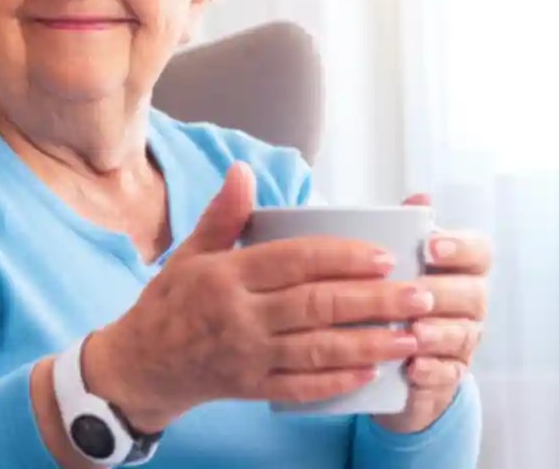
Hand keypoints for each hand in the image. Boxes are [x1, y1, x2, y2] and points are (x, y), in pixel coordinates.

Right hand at [83, 163, 428, 432]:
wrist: (138, 366)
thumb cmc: (170, 302)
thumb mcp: (190, 254)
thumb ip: (223, 215)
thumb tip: (243, 170)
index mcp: (227, 275)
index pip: (295, 261)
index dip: (342, 257)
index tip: (385, 256)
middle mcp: (239, 316)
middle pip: (318, 305)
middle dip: (374, 301)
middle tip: (420, 295)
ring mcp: (246, 356)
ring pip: (317, 349)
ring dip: (369, 343)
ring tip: (411, 336)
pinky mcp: (251, 388)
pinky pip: (301, 386)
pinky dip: (337, 381)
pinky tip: (371, 373)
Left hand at [372, 193, 490, 433]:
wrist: (394, 349)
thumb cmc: (399, 291)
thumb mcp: (399, 260)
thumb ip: (407, 230)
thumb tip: (420, 198)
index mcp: (462, 268)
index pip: (479, 251)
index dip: (460, 247)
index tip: (431, 247)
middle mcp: (471, 302)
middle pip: (473, 294)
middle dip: (444, 293)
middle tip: (416, 294)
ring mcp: (465, 339)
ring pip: (462, 334)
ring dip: (438, 333)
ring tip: (413, 332)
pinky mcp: (451, 373)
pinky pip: (449, 372)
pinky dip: (431, 370)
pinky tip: (412, 368)